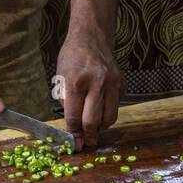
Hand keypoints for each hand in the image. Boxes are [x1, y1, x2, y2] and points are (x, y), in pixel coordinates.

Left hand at [55, 30, 120, 148]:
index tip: (75, 144)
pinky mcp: (122, 84)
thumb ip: (66, 101)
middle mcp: (96, 83)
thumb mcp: (60, 76)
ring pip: (109, 117)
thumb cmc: (72, 57)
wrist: (92, 38)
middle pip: (93, 121)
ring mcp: (111, 84)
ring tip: (95, 130)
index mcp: (75, 82)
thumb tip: (72, 126)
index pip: (74, 117)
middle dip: (89, 136)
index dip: (74, 134)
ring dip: (101, 128)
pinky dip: (108, 114)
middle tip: (87, 143)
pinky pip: (116, 107)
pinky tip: (101, 112)